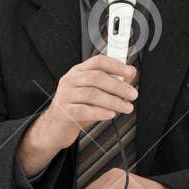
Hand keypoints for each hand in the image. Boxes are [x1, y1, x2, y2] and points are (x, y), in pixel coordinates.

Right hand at [18, 56, 138, 176]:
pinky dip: (100, 112)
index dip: (116, 65)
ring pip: (92, 94)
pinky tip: (110, 114)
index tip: (130, 72)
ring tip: (126, 107)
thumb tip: (130, 73)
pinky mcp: (63, 111)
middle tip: (132, 94)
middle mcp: (70, 80)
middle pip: (97, 77)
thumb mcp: (95, 93)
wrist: (56, 127)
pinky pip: (84, 110)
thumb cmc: (78, 107)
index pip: (98, 62)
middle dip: (118, 86)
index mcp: (79, 71)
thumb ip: (112, 82)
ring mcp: (65, 95)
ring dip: (113, 101)